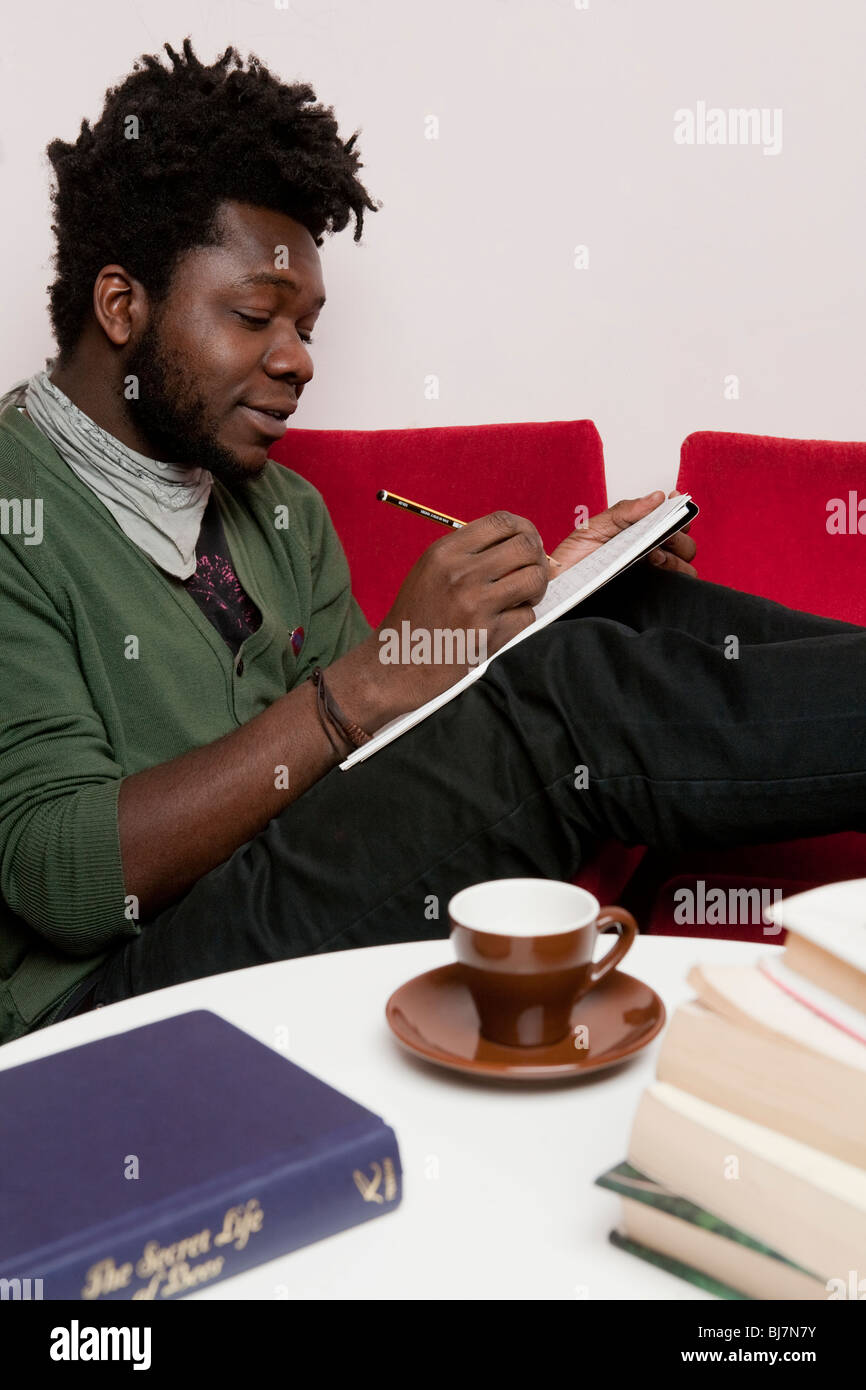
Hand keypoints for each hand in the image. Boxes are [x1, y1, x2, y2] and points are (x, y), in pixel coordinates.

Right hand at [367, 509, 550, 716]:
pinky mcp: (486, 635)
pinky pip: (526, 615)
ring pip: (534, 578)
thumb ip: (467, 553)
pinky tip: (503, 624)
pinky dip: (521, 618)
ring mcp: (474, 604)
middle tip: (532, 572)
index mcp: (444, 552)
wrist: (395, 665)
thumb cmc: (416, 618)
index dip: (525, 528)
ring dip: (536, 588)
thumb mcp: (430, 572)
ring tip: (523, 598)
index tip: (528, 542)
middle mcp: (459, 573)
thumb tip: (517, 541)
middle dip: (538, 558)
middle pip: (525, 546)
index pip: (501, 521)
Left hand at [550, 490, 696, 576]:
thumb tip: (658, 497)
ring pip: (685, 566)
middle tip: (662, 537)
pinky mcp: (648, 596)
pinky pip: (675, 589)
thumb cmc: (572, 560)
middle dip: (679, 538)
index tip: (677, 501)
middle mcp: (649, 554)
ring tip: (655, 557)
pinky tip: (656, 571)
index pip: (672, 522)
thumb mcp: (594, 528)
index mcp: (639, 534)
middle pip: (685, 545)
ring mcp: (651, 576)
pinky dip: (676, 580)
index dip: (680, 512)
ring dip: (678, 558)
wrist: (557, 589)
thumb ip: (625, 512)